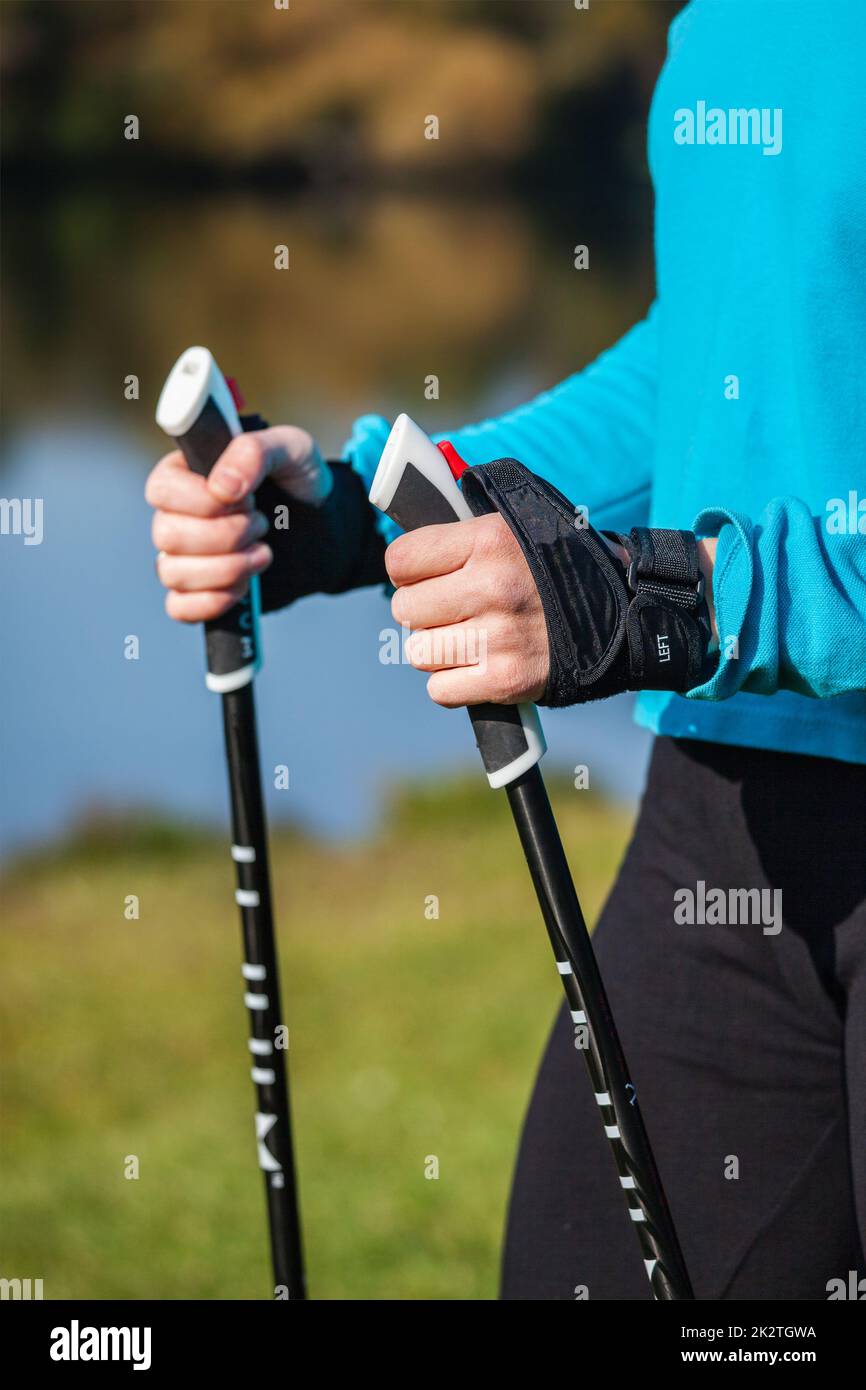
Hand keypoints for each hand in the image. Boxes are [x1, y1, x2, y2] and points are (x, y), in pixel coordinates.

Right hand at [146, 425, 329, 621]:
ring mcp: (183, 556)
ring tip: (263, 554)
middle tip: (262, 524)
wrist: (321, 527)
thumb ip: (255, 451)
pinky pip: (179, 607)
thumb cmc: (298, 481)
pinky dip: (212, 602)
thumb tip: (223, 486)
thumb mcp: (291, 449)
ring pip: (173, 574)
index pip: (161, 490)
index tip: (246, 498)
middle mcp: (176, 515)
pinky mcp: (197, 590)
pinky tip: (244, 586)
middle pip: (167, 536)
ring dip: (227, 568)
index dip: (203, 501)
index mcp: (186, 473)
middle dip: (226, 536)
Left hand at [385, 512, 548, 706]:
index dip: (410, 572)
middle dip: (425, 612)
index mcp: (489, 541)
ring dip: (438, 650)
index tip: (430, 576)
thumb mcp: (513, 526)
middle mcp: (493, 587)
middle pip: (405, 609)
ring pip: (419, 652)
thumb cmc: (552, 567)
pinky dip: (454, 684)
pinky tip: (479, 665)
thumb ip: (458, 529)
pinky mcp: (507, 679)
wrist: (617, 615)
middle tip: (456, 610)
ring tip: (472, 637)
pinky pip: (440, 690)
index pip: (400, 561)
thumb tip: (398, 539)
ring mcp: (500, 637)